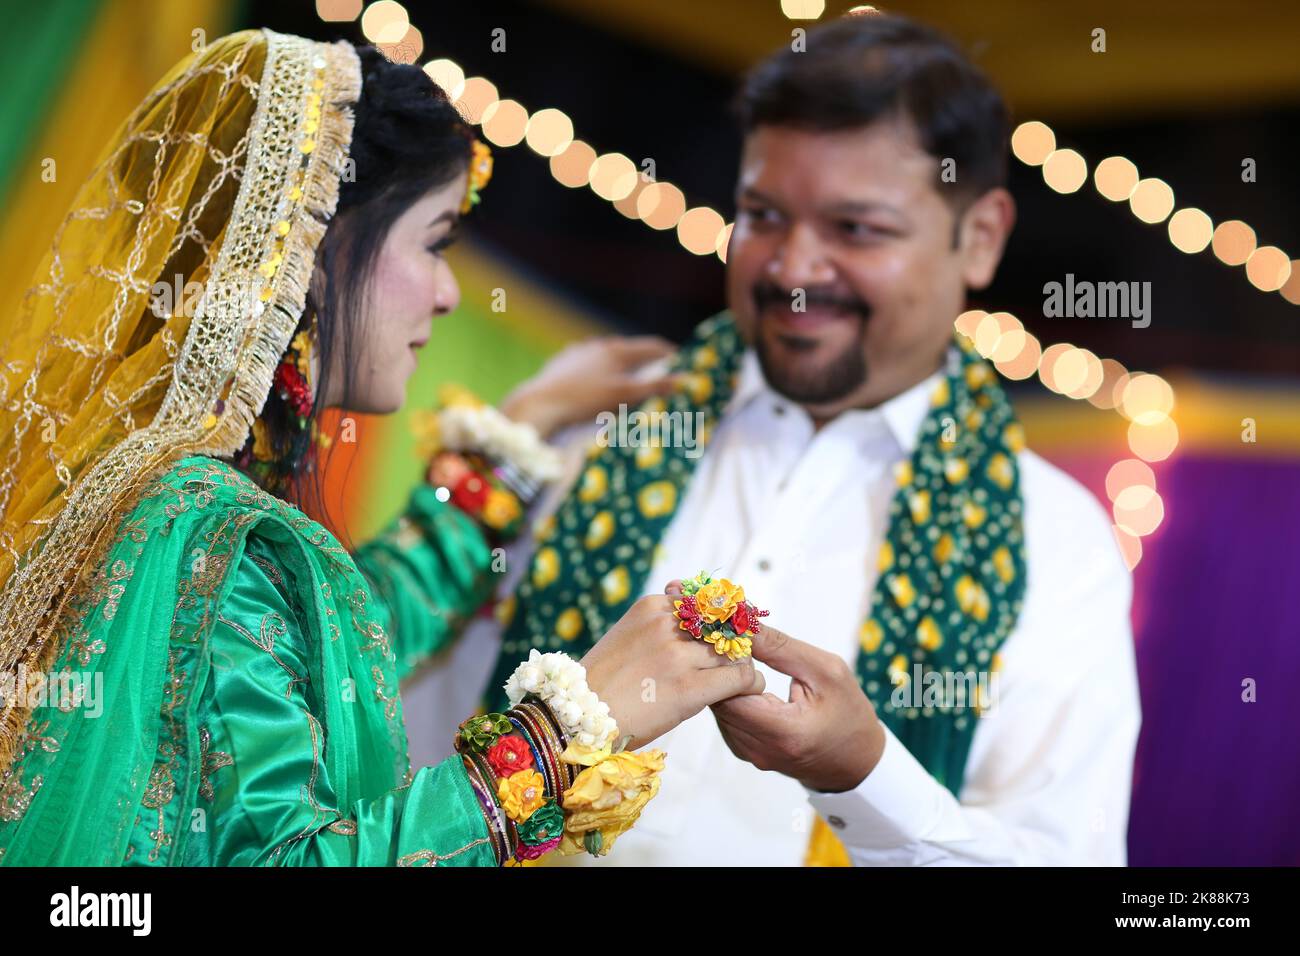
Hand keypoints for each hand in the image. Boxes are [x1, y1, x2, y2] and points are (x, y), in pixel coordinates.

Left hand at [498, 335, 679, 437]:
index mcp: (617, 350)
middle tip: (658, 374)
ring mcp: (578, 352)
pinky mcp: (562, 363)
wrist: (540, 404)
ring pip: (606, 356)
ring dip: (620, 366)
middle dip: (645, 361)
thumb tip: (684, 379)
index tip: (683, 362)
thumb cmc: (585, 401)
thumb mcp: (623, 396)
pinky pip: (587, 364)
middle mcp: (598, 345)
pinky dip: (598, 372)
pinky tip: (595, 384)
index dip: (670, 354)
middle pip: (629, 350)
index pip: (652, 346)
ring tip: (626, 381)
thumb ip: (654, 386)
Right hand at [578, 594, 764, 749]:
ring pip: (733, 651)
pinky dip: (749, 683)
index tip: (724, 636)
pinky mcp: (689, 688)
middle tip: (736, 658)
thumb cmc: (603, 682)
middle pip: (722, 626)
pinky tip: (748, 689)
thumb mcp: (628, 636)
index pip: (705, 603)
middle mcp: (665, 625)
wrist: (577, 718)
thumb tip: (698, 620)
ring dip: (742, 664)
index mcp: (651, 606)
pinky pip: (738, 677)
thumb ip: (660, 625)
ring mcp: (677, 656)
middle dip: (733, 643)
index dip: (720, 621)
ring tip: (742, 677)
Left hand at [708, 620, 886, 792]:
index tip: (740, 638)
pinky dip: (731, 698)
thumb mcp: (826, 671)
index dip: (728, 662)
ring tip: (744, 661)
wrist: (857, 759)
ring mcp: (751, 755)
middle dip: (723, 669)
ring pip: (718, 709)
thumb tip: (742, 625)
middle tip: (736, 643)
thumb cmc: (848, 711)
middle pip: (718, 701)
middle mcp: (760, 750)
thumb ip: (781, 648)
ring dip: (725, 683)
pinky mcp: (746, 753)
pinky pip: (726, 719)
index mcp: (784, 731)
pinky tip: (747, 684)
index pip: (729, 692)